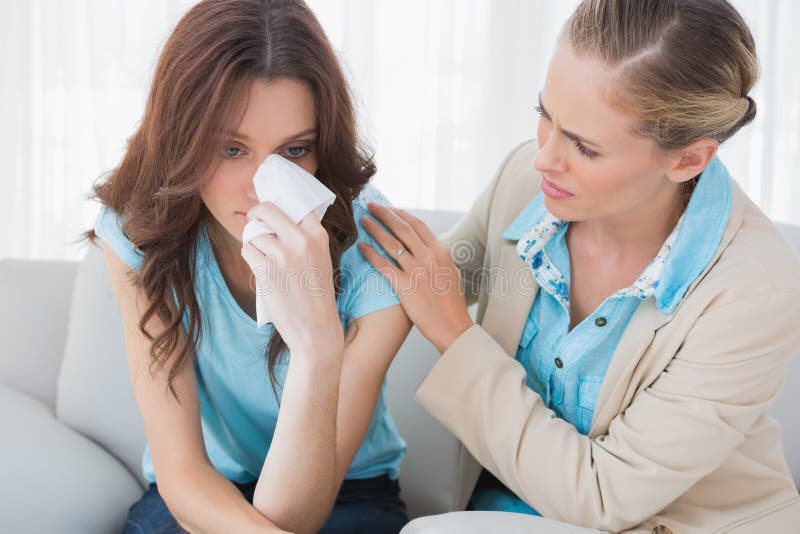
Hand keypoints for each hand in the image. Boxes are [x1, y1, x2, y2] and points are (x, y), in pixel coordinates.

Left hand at [241, 202, 343, 358]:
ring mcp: (283, 255)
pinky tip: (261, 268)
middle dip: (256, 213)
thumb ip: (305, 237)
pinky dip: (250, 257)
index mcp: (318, 235)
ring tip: (263, 256)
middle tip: (254, 220)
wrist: (316, 328)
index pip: (295, 202)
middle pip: (267, 209)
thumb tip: (277, 215)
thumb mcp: (321, 259)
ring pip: (253, 233)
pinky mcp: (266, 271)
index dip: (277, 200)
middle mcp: (301, 240)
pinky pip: (247, 251)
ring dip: (253, 242)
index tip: (268, 200)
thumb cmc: (317, 294)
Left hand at [357, 202, 473, 352]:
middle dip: (384, 214)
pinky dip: (370, 254)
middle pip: (402, 228)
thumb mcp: (451, 273)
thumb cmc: (452, 304)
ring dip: (374, 229)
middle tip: (370, 206)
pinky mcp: (405, 286)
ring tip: (363, 221)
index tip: (389, 208)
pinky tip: (361, 247)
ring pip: (391, 243)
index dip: (401, 214)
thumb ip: (438, 258)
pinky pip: (383, 265)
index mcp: (441, 252)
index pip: (418, 224)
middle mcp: (428, 257)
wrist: (453, 327)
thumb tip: (427, 249)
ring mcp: (416, 270)